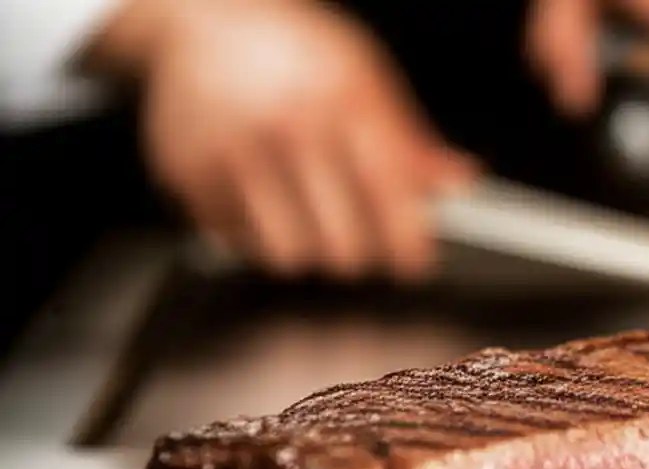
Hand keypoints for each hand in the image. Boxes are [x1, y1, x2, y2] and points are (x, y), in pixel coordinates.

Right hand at [87, 0, 475, 280]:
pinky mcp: (190, 174)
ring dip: (310, 253)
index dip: (408, 244)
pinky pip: (239, 242)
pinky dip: (260, 237)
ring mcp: (234, 153)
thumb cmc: (294, 48)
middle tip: (365, 246)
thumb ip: (410, 137)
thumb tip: (457, 180)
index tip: (414, 262)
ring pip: (291, 255)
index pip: (390, 196)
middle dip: (362, 256)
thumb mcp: (365, 75)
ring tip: (314, 225)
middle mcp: (288, 127)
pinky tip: (269, 206)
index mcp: (342, 100)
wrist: (204, 18)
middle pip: (342, 244)